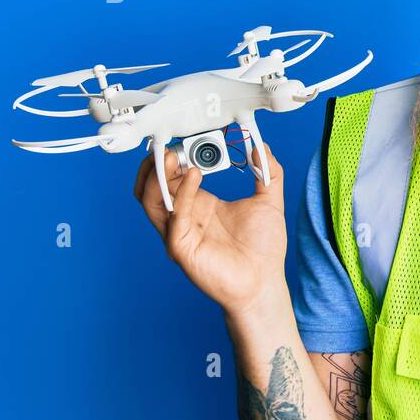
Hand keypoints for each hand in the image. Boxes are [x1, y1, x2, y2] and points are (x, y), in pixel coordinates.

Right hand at [133, 139, 287, 317]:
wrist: (264, 283)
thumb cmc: (263, 249)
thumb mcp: (269, 201)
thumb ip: (268, 172)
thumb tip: (261, 145)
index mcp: (199, 204)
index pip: (173, 175)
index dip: (177, 155)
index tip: (189, 137)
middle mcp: (185, 217)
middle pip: (154, 184)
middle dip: (158, 162)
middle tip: (171, 143)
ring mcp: (179, 233)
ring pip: (151, 200)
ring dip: (158, 175)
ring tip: (174, 155)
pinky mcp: (181, 248)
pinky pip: (173, 218)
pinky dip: (181, 194)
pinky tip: (195, 176)